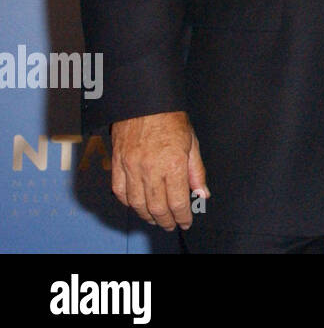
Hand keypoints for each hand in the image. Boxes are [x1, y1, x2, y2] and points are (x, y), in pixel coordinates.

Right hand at [111, 111, 208, 230]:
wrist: (145, 102)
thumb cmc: (170, 119)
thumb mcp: (192, 143)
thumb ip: (197, 172)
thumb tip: (202, 194)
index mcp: (174, 164)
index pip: (179, 202)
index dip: (183, 217)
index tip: (186, 221)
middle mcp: (151, 169)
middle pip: (157, 208)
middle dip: (166, 220)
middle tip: (171, 224)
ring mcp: (132, 168)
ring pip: (138, 204)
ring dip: (148, 215)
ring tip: (156, 218)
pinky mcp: (118, 164)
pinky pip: (120, 192)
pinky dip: (129, 203)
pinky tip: (138, 205)